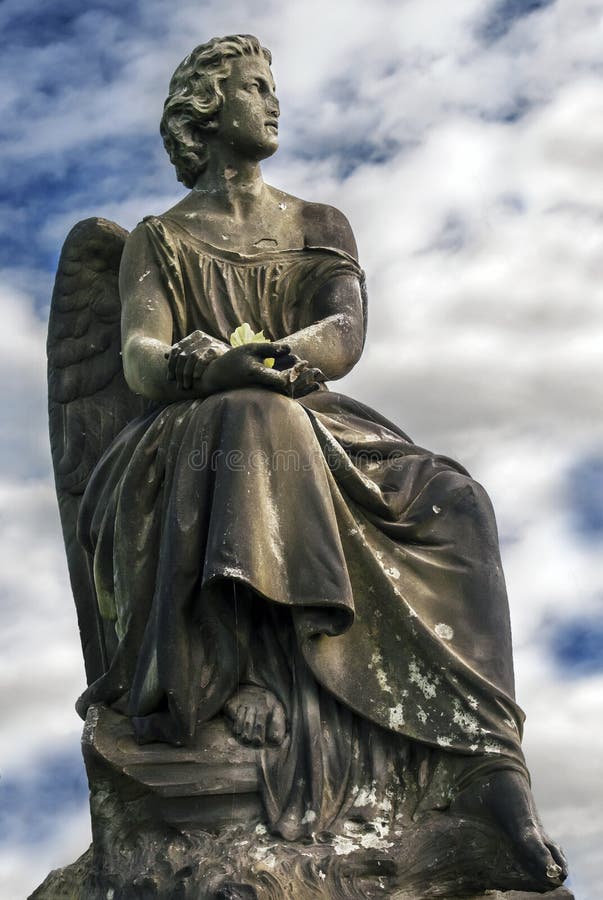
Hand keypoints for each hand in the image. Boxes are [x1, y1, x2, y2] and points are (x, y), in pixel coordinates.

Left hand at [165, 331, 226, 389]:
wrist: (238, 360)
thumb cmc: (216, 359)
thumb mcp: (198, 354)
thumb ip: (183, 354)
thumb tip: (165, 355)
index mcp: (194, 336)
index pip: (176, 349)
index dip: (171, 365)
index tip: (170, 378)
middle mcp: (201, 337)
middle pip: (181, 354)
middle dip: (178, 372)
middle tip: (178, 385)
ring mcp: (209, 341)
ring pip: (190, 357)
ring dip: (186, 374)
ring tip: (186, 386)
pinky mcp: (216, 349)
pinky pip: (202, 359)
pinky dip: (197, 369)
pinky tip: (196, 378)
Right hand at [201, 342, 324, 396]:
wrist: (218, 379)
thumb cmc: (234, 360)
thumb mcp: (250, 349)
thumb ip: (270, 349)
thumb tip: (290, 349)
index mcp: (257, 375)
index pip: (282, 378)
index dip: (296, 371)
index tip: (304, 362)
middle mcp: (262, 389)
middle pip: (290, 389)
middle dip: (305, 380)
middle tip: (318, 371)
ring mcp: (264, 395)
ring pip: (289, 394)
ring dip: (305, 387)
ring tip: (318, 377)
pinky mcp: (266, 397)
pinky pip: (286, 397)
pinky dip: (300, 391)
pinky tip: (313, 385)